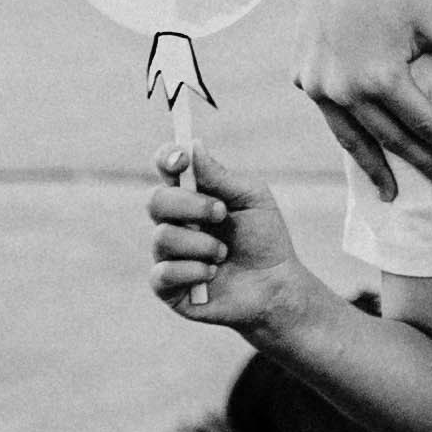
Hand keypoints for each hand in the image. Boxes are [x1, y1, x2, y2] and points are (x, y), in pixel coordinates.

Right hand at [146, 151, 309, 332]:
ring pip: (162, 237)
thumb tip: (192, 144)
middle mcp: (174, 222)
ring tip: (224, 253)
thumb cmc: (264, 239)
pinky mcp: (166, 286)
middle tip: (221, 213)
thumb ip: (221, 176)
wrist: (275, 287)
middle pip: (155, 201)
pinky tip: (213, 274)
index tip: (181, 159)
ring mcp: (166, 254)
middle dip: (189, 205)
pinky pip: (163, 272)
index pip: (166, 169)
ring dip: (201, 244)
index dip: (167, 159)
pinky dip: (194, 270)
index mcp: (192, 195)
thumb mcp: (252, 200)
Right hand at [294, 0, 431, 196]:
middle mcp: (345, 89)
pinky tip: (362, 157)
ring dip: (376, 169)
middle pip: (391, 138)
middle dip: (421, 164)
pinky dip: (349, 141)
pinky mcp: (304, 82)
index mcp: (381, 76)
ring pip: (354, 140)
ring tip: (393, 194)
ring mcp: (320, 88)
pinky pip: (332, 120)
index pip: (423, 124)